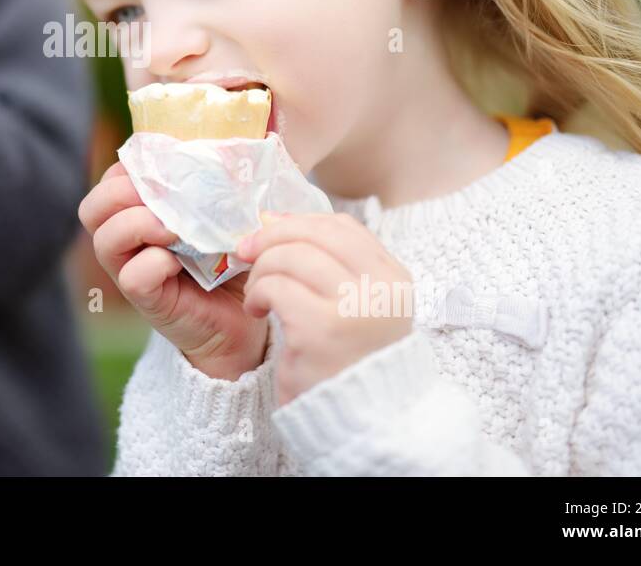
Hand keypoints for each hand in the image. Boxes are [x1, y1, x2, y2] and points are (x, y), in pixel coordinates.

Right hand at [78, 161, 269, 379]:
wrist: (247, 315)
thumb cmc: (235, 257)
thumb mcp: (231, 212)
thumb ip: (229, 180)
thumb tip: (258, 137)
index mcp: (140, 210)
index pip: (113, 176)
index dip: (133, 164)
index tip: (169, 164)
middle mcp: (127, 239)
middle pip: (93, 206)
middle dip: (123, 191)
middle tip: (163, 197)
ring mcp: (131, 269)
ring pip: (103, 238)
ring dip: (137, 223)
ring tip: (173, 230)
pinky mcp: (147, 299)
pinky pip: (131, 276)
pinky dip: (154, 263)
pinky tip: (179, 264)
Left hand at [235, 212, 413, 405]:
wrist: (362, 422)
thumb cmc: (350, 360)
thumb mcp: (359, 305)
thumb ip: (329, 263)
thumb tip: (275, 218)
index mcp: (393, 278)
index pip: (342, 226)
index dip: (299, 222)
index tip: (271, 232)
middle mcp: (380, 288)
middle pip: (314, 234)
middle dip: (271, 236)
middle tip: (247, 250)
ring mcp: (353, 307)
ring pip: (290, 256)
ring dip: (261, 270)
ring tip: (258, 295)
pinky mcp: (320, 330)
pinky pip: (276, 287)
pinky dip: (258, 293)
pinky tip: (258, 310)